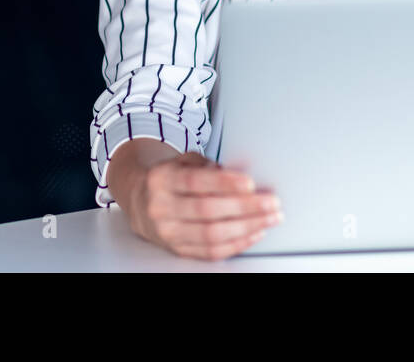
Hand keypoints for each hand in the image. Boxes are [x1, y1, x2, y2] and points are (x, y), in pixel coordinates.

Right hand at [126, 151, 282, 260]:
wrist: (142, 202)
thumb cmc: (171, 179)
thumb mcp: (183, 161)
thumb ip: (207, 165)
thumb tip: (239, 174)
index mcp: (162, 179)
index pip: (194, 181)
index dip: (224, 183)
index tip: (250, 183)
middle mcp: (161, 207)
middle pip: (207, 210)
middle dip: (245, 207)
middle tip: (271, 202)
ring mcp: (168, 232)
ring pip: (212, 234)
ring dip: (247, 227)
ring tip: (270, 218)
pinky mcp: (178, 249)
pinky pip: (211, 252)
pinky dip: (238, 243)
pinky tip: (255, 233)